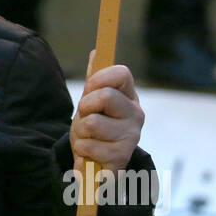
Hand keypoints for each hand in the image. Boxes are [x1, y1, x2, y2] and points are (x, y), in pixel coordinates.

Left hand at [71, 52, 143, 173]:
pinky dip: (81, 149)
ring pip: (92, 123)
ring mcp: (131, 137)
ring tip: (87, 137)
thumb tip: (97, 53)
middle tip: (86, 117)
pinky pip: (89, 146)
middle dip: (85, 107)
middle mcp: (136, 115)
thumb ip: (95, 79)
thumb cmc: (96, 127)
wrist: (98, 163)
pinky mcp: (121, 158)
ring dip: (80, 132)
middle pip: (105, 96)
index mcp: (129, 96)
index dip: (99, 78)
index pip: (122, 73)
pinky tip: (90, 153)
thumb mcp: (92, 101)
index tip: (89, 88)